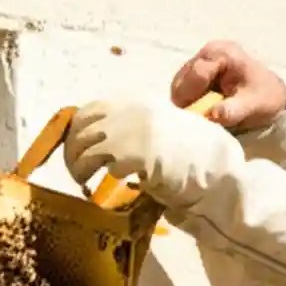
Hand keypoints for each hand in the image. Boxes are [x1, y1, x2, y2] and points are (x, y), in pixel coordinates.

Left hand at [63, 98, 243, 207]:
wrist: (213, 161)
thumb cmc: (187, 150)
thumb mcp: (153, 127)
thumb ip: (127, 127)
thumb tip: (93, 138)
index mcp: (135, 100)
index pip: (89, 111)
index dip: (75, 132)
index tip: (74, 149)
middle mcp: (131, 111)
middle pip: (83, 130)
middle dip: (72, 152)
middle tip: (75, 171)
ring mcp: (133, 131)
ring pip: (87, 149)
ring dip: (80, 167)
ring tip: (83, 181)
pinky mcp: (137, 154)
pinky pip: (107, 166)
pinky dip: (101, 176)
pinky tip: (107, 184)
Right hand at [171, 40, 285, 129]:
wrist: (270, 95)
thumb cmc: (263, 99)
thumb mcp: (253, 106)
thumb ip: (233, 111)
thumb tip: (213, 115)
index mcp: (223, 54)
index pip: (197, 74)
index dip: (192, 96)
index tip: (197, 116)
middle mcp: (208, 52)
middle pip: (182, 78)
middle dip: (186, 100)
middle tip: (197, 118)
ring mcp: (200, 59)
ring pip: (178, 84)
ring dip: (185, 101)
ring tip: (200, 114)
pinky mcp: (196, 70)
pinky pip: (181, 87)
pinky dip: (187, 100)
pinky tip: (200, 108)